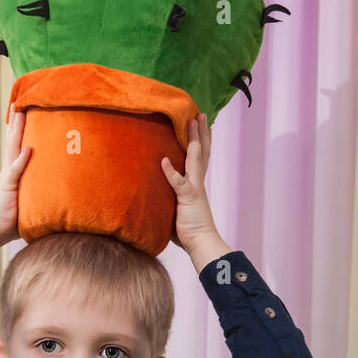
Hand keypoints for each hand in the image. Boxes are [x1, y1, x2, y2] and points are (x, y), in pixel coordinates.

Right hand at [0, 108, 31, 244]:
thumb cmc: (11, 221)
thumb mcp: (30, 203)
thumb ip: (40, 194)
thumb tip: (59, 192)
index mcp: (15, 172)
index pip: (19, 146)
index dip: (22, 130)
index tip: (25, 113)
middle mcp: (10, 170)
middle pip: (14, 140)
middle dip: (17, 121)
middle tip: (20, 101)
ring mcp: (8, 176)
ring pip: (13, 148)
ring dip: (16, 130)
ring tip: (19, 112)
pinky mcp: (7, 186)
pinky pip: (15, 171)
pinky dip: (21, 159)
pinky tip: (28, 147)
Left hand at [160, 113, 217, 250]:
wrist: (201, 243)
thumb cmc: (189, 230)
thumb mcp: (177, 209)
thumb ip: (170, 198)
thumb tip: (156, 194)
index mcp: (195, 184)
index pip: (200, 158)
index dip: (201, 141)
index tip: (201, 125)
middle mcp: (197, 182)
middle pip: (201, 152)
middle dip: (201, 132)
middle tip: (200, 114)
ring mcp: (194, 188)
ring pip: (195, 158)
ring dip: (194, 139)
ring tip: (192, 121)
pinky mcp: (187, 198)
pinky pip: (178, 183)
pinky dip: (171, 172)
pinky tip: (164, 161)